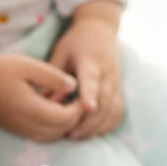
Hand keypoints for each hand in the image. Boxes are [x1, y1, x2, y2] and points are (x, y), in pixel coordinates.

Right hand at [0, 50, 85, 143]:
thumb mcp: (27, 65)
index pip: (65, 119)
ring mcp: (19, 130)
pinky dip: (51, 127)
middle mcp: (25, 125)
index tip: (81, 93)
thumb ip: (53, 77)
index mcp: (31, 109)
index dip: (78, 109)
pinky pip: (40, 136)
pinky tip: (51, 110)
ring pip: (51, 137)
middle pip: (60, 131)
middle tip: (78, 100)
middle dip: (74, 118)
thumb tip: (74, 87)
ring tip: (66, 105)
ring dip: (63, 125)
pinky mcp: (14, 130)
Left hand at [46, 15, 124, 139]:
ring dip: (97, 126)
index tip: (87, 108)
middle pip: (104, 101)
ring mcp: (116, 82)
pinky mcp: (120, 89)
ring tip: (77, 136)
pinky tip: (94, 132)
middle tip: (70, 135)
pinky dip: (108, 125)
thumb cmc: (75, 42)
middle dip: (88, 121)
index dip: (90, 94)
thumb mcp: (60, 54)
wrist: (100, 29)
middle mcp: (107, 73)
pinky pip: (119, 111)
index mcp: (90, 61)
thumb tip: (46, 103)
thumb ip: (54, 78)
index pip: (92, 79)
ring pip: (113, 110)